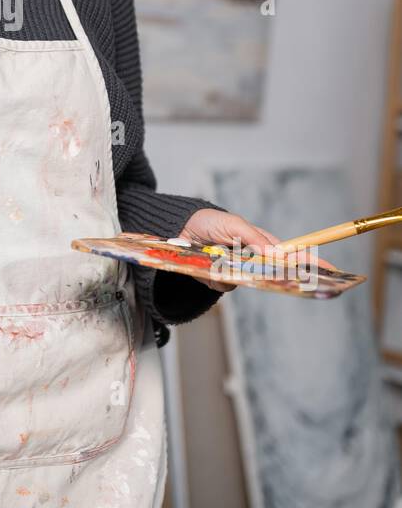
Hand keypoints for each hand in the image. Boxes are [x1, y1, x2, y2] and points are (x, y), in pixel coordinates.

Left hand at [177, 209, 335, 290]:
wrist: (177, 228)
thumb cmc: (209, 220)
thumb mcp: (234, 224)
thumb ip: (256, 239)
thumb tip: (277, 255)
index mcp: (261, 243)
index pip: (291, 255)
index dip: (311, 263)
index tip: (331, 271)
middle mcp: (252, 260)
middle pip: (271, 276)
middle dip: (268, 278)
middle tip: (260, 274)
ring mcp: (237, 272)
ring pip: (246, 283)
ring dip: (231, 271)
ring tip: (214, 254)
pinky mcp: (219, 281)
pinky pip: (224, 287)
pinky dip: (215, 277)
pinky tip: (205, 265)